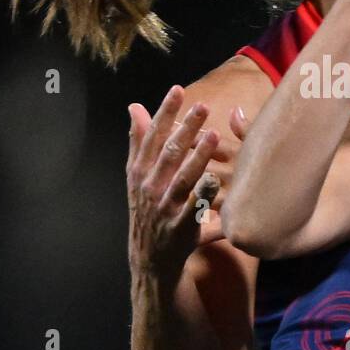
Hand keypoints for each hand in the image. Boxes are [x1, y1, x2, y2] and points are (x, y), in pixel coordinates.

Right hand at [127, 86, 222, 282]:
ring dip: (197, 157)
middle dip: (185, 129)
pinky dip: (203, 196)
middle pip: (168, 153)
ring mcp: (163, 208)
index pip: (151, 137)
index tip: (177, 90)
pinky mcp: (180, 228)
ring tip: (213, 135)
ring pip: (181, 179)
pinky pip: (193, 210)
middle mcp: (149, 188)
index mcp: (139, 172)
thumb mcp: (137, 176)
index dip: (164, 113)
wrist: (149, 259)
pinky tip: (215, 179)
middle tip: (203, 106)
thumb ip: (138, 141)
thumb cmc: (147, 210)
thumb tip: (134, 107)